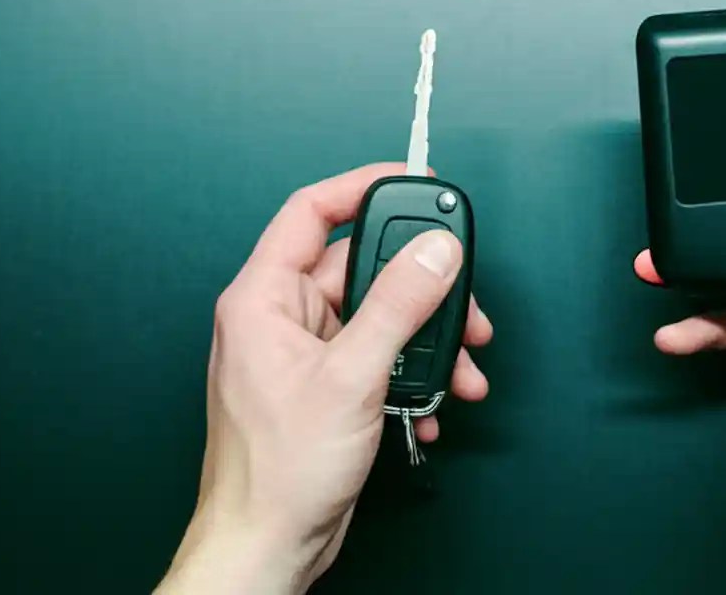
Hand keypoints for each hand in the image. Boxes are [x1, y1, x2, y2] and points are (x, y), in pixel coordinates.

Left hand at [157, 163, 491, 594]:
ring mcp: (305, 355)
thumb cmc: (278, 473)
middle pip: (363, 269)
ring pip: (380, 318)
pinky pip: (379, 358)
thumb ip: (399, 306)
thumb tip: (434, 251)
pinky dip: (412, 375)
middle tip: (462, 303)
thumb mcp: (352, 377)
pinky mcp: (328, 387)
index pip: (311, 212)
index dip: (362, 187)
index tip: (411, 180)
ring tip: (460, 367)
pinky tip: (430, 403)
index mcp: (263, 298)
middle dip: (422, 289)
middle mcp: (281, 319)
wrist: (268, 546)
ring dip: (427, 341)